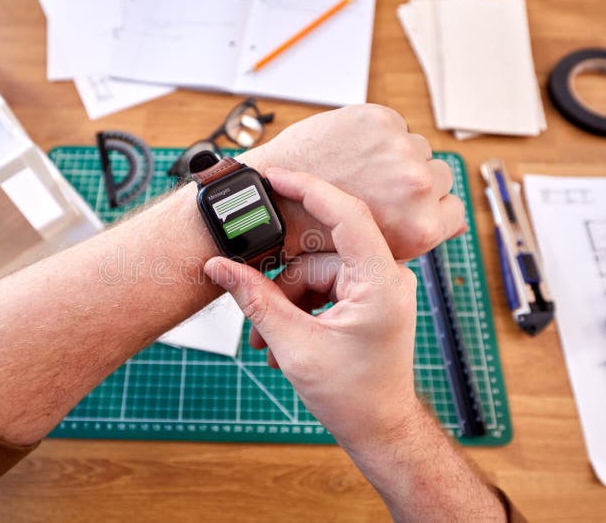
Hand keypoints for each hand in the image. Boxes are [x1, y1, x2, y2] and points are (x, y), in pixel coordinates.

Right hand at [204, 168, 420, 448]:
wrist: (379, 428)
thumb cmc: (353, 397)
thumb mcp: (294, 345)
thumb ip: (255, 300)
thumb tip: (220, 268)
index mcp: (381, 283)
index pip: (347, 215)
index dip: (308, 189)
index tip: (274, 177)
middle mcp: (385, 278)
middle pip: (317, 254)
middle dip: (280, 282)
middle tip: (251, 304)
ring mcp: (377, 287)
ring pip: (314, 272)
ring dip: (285, 303)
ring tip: (268, 342)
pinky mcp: (367, 297)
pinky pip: (323, 285)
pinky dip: (299, 307)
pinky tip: (283, 339)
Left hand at [238, 104, 465, 260]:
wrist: (270, 202)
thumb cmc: (315, 235)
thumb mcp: (375, 254)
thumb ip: (414, 237)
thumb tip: (453, 223)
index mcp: (422, 227)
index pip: (454, 208)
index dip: (426, 208)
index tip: (404, 206)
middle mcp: (418, 187)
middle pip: (437, 175)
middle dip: (410, 181)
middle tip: (375, 189)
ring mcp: (399, 150)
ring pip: (415, 147)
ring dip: (392, 156)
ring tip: (357, 171)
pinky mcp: (378, 120)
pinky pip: (392, 125)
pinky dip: (372, 135)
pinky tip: (346, 152)